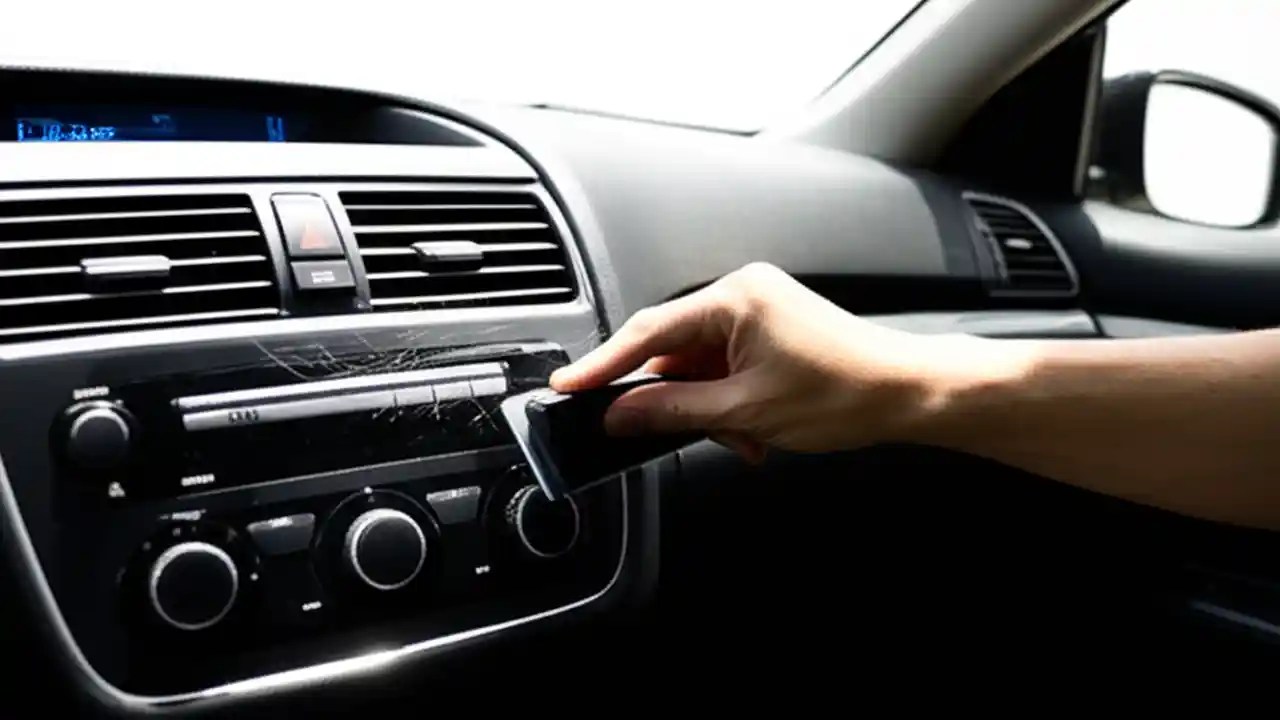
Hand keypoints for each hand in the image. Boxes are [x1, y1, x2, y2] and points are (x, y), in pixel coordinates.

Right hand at [549, 263, 969, 461]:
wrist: (907, 393)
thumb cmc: (844, 391)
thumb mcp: (746, 411)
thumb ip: (673, 411)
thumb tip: (621, 413)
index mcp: (735, 298)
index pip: (649, 331)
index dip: (604, 363)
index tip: (569, 385)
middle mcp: (743, 295)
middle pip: (674, 351)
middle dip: (678, 401)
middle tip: (670, 435)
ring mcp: (758, 312)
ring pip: (700, 366)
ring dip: (709, 410)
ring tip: (743, 438)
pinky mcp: (770, 331)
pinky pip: (726, 367)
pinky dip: (729, 403)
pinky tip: (751, 430)